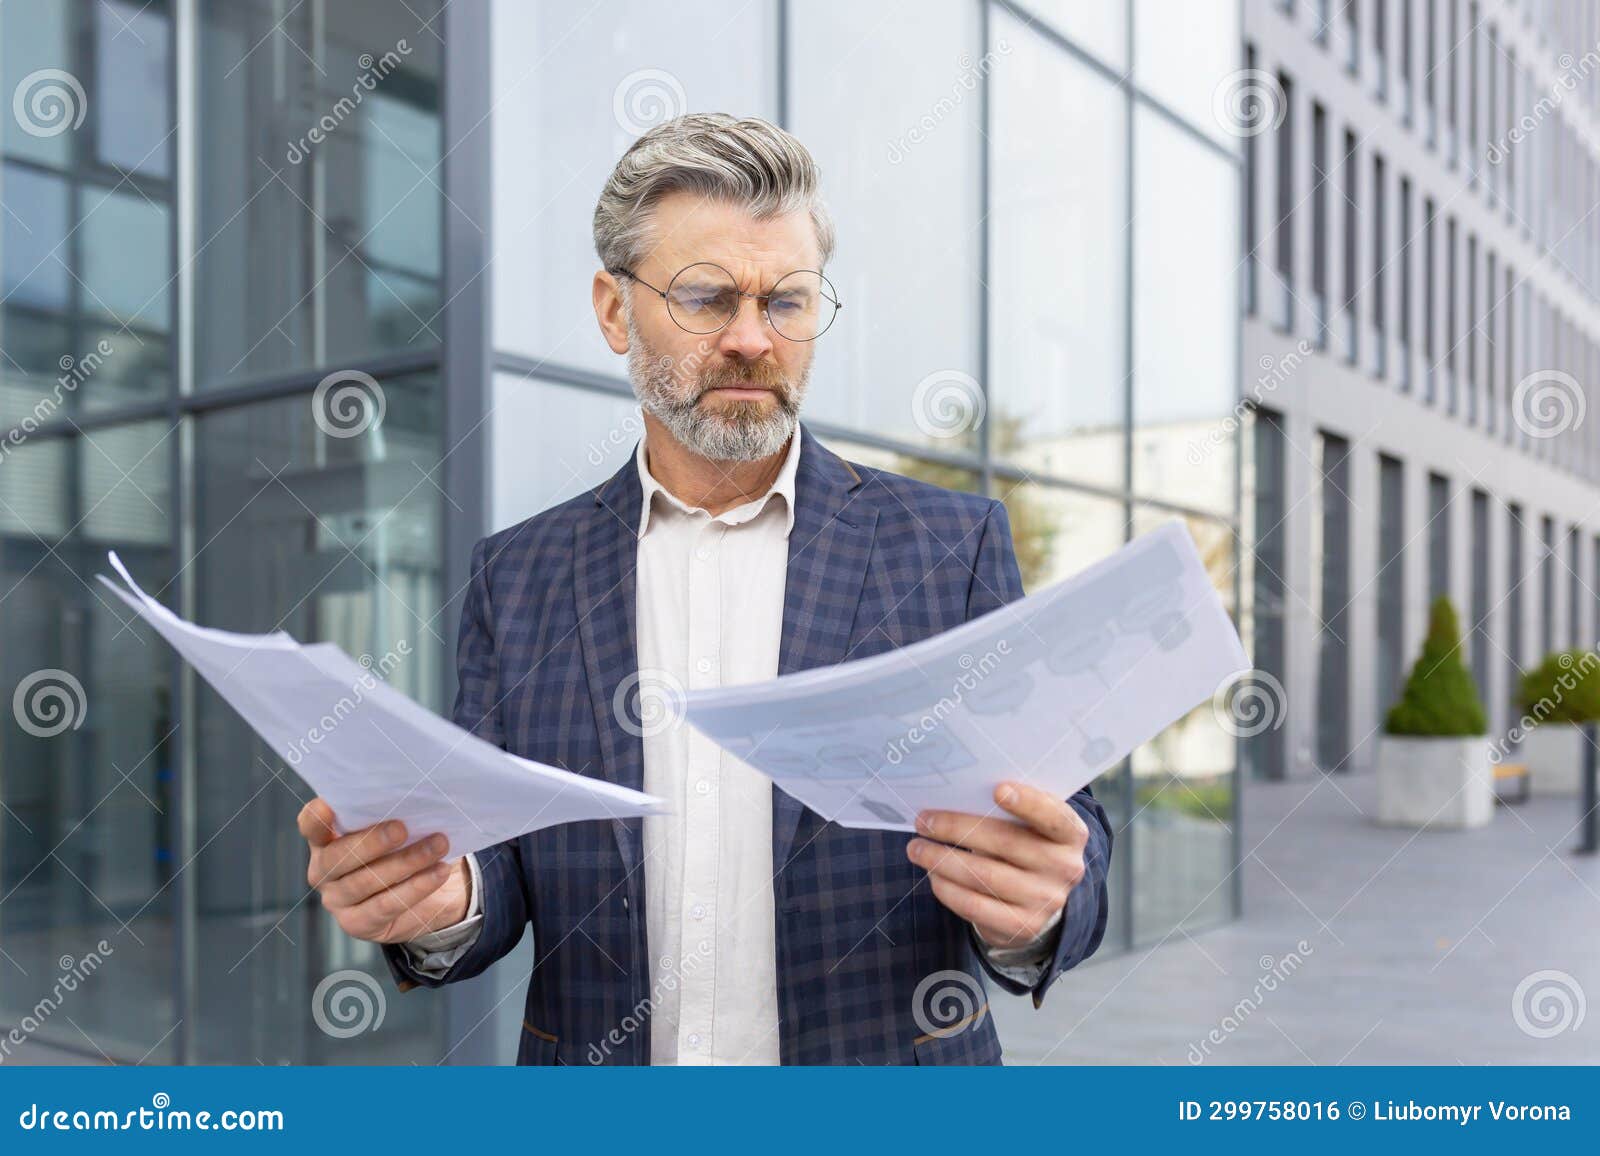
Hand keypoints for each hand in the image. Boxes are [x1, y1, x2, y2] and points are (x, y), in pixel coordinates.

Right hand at [298, 798, 471, 943]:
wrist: (436, 890)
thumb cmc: (412, 846)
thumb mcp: (403, 826)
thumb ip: (395, 814)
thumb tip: (416, 800)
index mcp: (326, 838)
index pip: (311, 825)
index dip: (316, 818)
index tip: (328, 806)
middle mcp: (323, 870)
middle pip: (338, 856)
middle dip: (371, 841)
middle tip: (402, 828)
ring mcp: (337, 900)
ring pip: (365, 881)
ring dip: (406, 862)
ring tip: (438, 845)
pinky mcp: (357, 923)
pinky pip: (386, 906)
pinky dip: (416, 887)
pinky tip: (438, 872)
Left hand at [907, 781, 1088, 949]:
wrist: (1040, 899)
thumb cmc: (1026, 845)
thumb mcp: (1031, 826)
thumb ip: (1008, 810)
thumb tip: (954, 796)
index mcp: (1070, 834)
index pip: (1053, 816)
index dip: (1028, 803)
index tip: (997, 789)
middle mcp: (1065, 868)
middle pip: (1005, 843)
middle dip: (956, 828)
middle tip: (923, 821)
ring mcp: (1046, 901)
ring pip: (983, 876)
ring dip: (942, 860)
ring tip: (916, 848)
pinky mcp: (1022, 927)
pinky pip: (975, 906)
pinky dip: (947, 889)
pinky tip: (933, 875)